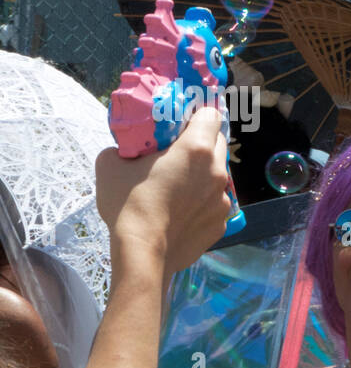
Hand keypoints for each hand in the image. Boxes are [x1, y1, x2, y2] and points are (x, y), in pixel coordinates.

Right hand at [97, 106, 229, 275]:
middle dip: (202, 141)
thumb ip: (123, 148)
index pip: (211, 114)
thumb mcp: (110, 164)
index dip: (197, 114)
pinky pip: (216, 201)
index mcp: (196, 149)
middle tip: (178, 151)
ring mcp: (223, 198)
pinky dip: (203, 200)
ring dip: (204, 172)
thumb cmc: (128, 204)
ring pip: (219, 174)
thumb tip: (123, 148)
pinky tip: (183, 209)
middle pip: (218, 142)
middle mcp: (218, 171)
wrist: (143, 253)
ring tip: (180, 183)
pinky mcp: (223, 221)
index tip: (183, 121)